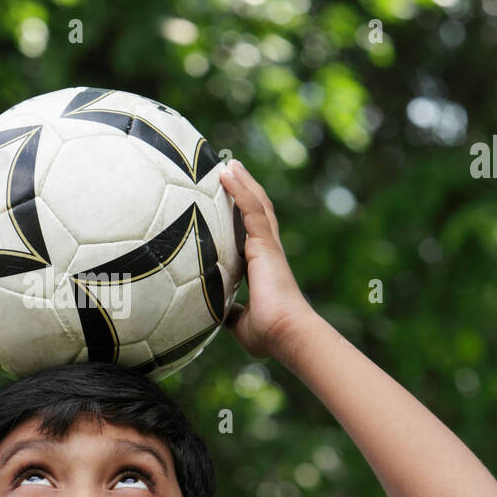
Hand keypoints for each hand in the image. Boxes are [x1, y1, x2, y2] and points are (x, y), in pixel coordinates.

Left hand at [219, 159, 312, 360]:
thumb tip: (211, 311)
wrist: (285, 333)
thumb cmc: (268, 333)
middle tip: (230, 170)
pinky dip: (240, 189)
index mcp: (261, 266)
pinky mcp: (266, 244)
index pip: (251, 233)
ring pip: (255, 203)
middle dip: (244, 189)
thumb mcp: (239, 321)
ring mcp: (268, 245)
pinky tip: (228, 172)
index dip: (241, 215)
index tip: (228, 202)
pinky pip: (252, 209)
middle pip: (256, 210)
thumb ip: (228, 311)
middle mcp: (267, 250)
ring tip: (228, 163)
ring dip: (242, 181)